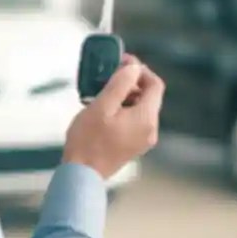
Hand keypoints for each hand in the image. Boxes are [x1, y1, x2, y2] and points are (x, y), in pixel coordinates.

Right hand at [63, 56, 164, 179]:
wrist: (82, 174)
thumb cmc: (88, 140)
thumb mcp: (102, 106)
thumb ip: (120, 84)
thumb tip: (133, 68)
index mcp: (146, 118)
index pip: (155, 85)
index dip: (140, 70)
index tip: (121, 63)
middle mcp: (150, 129)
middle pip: (148, 96)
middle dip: (130, 82)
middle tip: (108, 76)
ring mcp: (143, 140)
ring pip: (140, 108)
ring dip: (124, 96)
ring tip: (102, 93)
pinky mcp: (134, 146)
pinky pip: (134, 120)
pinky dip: (122, 110)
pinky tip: (103, 110)